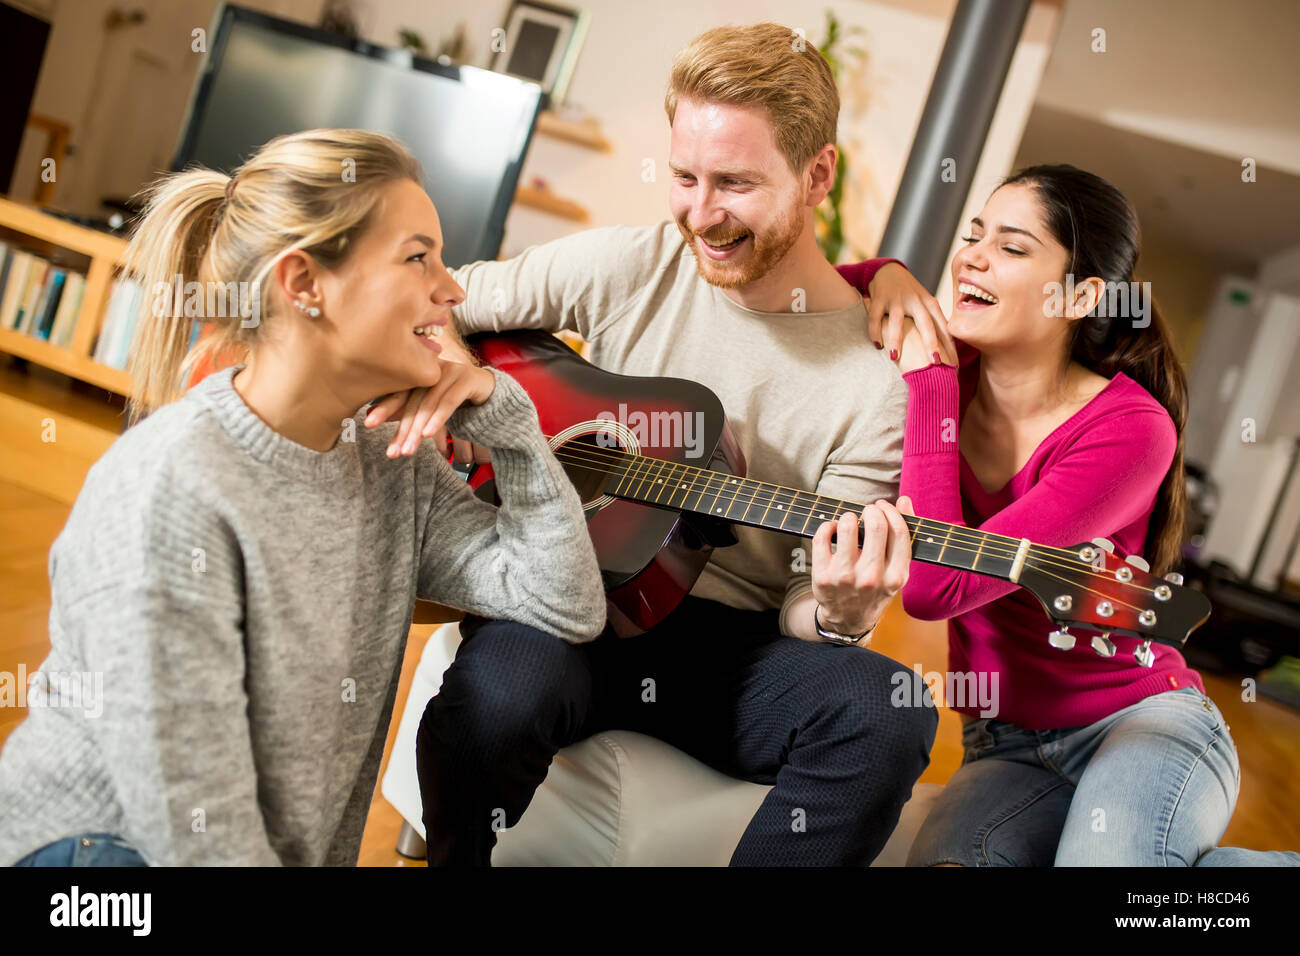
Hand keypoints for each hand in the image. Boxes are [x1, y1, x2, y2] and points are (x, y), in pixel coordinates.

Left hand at [364, 360, 495, 458]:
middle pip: (413, 400)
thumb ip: (407, 411)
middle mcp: (434, 368)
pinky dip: (437, 419)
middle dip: (402, 429)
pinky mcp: (469, 379)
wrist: (499, 401)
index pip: (400, 391)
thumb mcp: (431, 410)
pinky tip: (428, 435)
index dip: (384, 408)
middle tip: (393, 451)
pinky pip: (449, 401)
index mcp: (422, 373)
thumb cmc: (461, 405)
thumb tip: (369, 416)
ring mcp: (452, 370)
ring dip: (417, 429)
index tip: (368, 424)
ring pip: (429, 403)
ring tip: (409, 450)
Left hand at [810, 497, 912, 636]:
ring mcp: (845, 578)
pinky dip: (828, 526)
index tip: (884, 507)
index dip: (891, 511)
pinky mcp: (822, 576)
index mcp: (896, 577)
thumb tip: (903, 500)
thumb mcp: (896, 570)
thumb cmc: (876, 588)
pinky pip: (822, 536)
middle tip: (868, 511)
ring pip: (847, 527)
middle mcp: (872, 578)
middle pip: (876, 525)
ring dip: (849, 516)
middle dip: (872, 510)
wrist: (848, 620)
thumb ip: (903, 536)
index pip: (899, 531)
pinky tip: (833, 530)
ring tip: (850, 521)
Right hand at [865, 263, 957, 367]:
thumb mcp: (925, 303)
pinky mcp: (879, 298)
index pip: (944, 327)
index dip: (950, 347)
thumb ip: (933, 322)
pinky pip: (876, 317)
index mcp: (930, 303)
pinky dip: (875, 331)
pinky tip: (877, 345)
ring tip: (894, 357)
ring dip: (895, 339)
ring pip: (897, 321)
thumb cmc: (910, 294)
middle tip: (934, 363)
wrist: (889, 270)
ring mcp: (897, 299)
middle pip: (926, 324)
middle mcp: (916, 301)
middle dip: (931, 343)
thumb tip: (945, 351)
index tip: (954, 366)